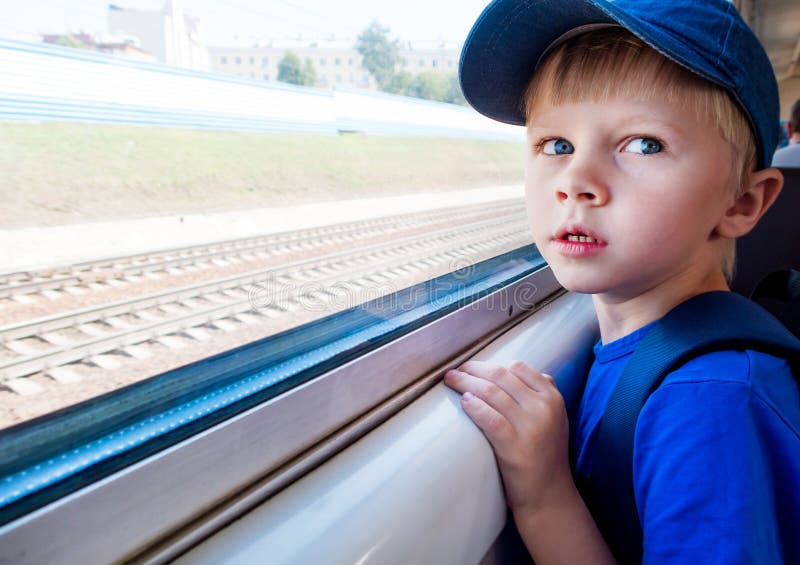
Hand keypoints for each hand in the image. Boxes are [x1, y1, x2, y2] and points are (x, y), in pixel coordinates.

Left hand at [444, 360, 573, 514]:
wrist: (549, 495)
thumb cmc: (544, 454)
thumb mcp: (553, 417)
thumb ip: (538, 392)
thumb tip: (509, 369)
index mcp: (553, 397)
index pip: (517, 368)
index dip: (490, 365)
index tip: (472, 368)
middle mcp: (544, 408)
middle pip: (501, 376)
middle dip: (473, 370)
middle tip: (454, 371)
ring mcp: (531, 427)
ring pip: (491, 392)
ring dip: (465, 383)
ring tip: (450, 381)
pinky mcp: (515, 446)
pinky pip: (489, 418)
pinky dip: (474, 406)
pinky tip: (464, 402)